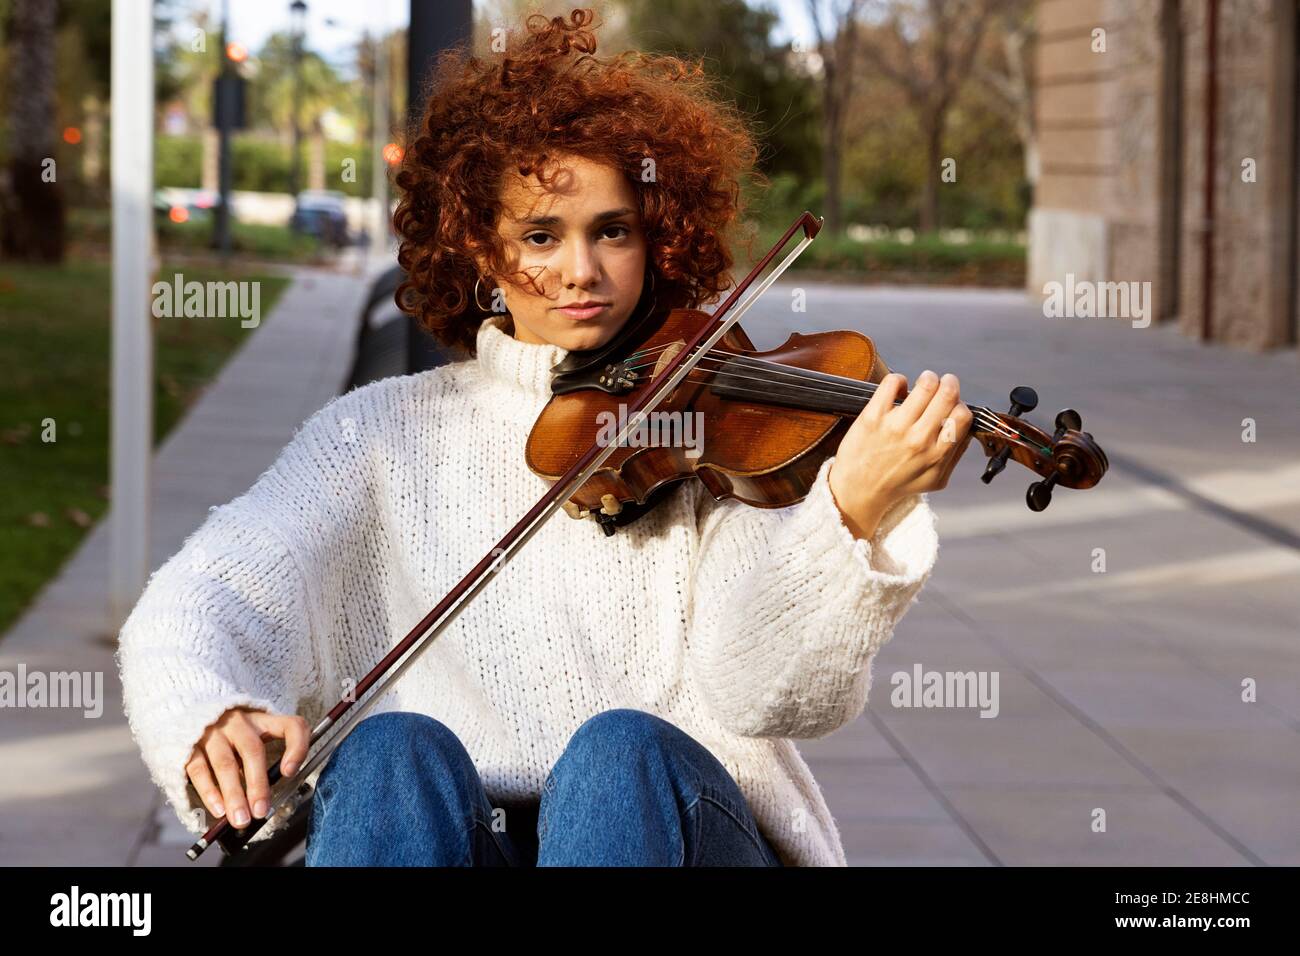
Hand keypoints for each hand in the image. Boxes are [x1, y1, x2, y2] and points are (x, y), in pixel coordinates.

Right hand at [185, 706, 309, 828]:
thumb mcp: (253, 739)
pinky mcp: (190, 745)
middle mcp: (239, 722)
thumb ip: (263, 763)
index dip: (296, 747)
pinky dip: (209, 792)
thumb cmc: (231, 737)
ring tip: (240, 818)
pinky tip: (218, 809)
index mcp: (263, 720)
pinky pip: (200, 769)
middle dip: (258, 784)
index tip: (290, 772)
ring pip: (225, 763)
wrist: (188, 717)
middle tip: (260, 811)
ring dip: (234, 794)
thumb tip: (262, 803)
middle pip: (252, 750)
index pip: (291, 726)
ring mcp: (213, 732)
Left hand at [828, 370, 973, 538]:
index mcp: (937, 454)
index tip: (952, 406)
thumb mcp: (935, 479)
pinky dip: (900, 380)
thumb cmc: (897, 484)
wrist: (859, 491)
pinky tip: (899, 389)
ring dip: (929, 378)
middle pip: (947, 395)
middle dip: (950, 383)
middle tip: (945, 383)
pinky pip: (893, 383)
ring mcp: (896, 427)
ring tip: (925, 382)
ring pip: (925, 385)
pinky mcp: (873, 417)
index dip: (960, 406)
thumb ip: (955, 455)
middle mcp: (919, 439)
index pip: (962, 416)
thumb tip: (967, 429)